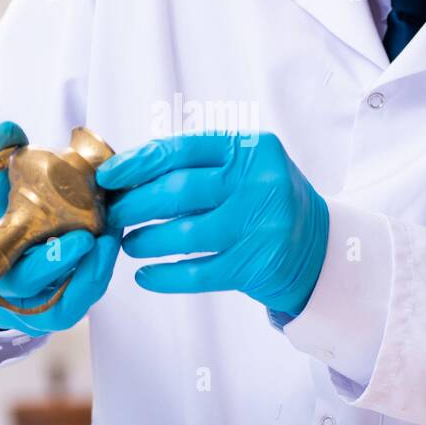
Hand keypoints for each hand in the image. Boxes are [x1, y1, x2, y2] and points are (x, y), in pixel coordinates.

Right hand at [0, 121, 121, 336]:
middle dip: (78, 267)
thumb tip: (8, 129)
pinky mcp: (68, 304)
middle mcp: (19, 297)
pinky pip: (86, 296)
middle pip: (50, 293)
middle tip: (98, 238)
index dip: (49, 264)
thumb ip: (1, 159)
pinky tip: (112, 244)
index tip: (79, 240)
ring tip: (112, 236)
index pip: (21, 277)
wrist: (2, 243)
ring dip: (96, 269)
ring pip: (75, 298)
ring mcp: (44, 305)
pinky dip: (99, 273)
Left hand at [95, 133, 328, 318]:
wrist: (318, 247)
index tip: (107, 176)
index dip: (138, 162)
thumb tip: (127, 172)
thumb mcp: (245, 168)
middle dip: (135, 205)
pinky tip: (146, 276)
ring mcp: (260, 226)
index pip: (182, 149)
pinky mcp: (255, 266)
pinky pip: (196, 274)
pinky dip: (165, 276)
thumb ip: (198, 164)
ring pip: (183, 235)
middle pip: (178, 192)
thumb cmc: (264, 201)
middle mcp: (260, 183)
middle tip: (113, 215)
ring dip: (146, 241)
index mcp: (252, 148)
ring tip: (129, 244)